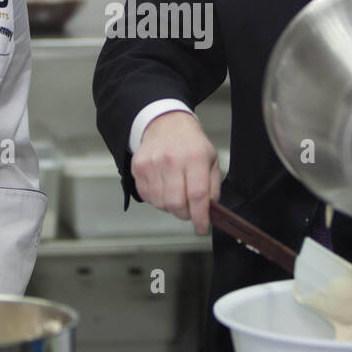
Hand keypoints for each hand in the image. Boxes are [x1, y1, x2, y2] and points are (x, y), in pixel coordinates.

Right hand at [131, 111, 221, 234]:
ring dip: (170, 207)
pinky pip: (147, 196)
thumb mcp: (211, 160)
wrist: (166, 123)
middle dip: (185, 215)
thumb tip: (209, 212)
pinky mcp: (138, 167)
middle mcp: (172, 160)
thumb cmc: (191, 144)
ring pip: (160, 203)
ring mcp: (152, 163)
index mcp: (195, 157)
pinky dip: (157, 199)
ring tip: (176, 194)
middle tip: (189, 211)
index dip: (200, 217)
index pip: (197, 196)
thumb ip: (212, 188)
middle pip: (176, 203)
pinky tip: (163, 188)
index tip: (202, 228)